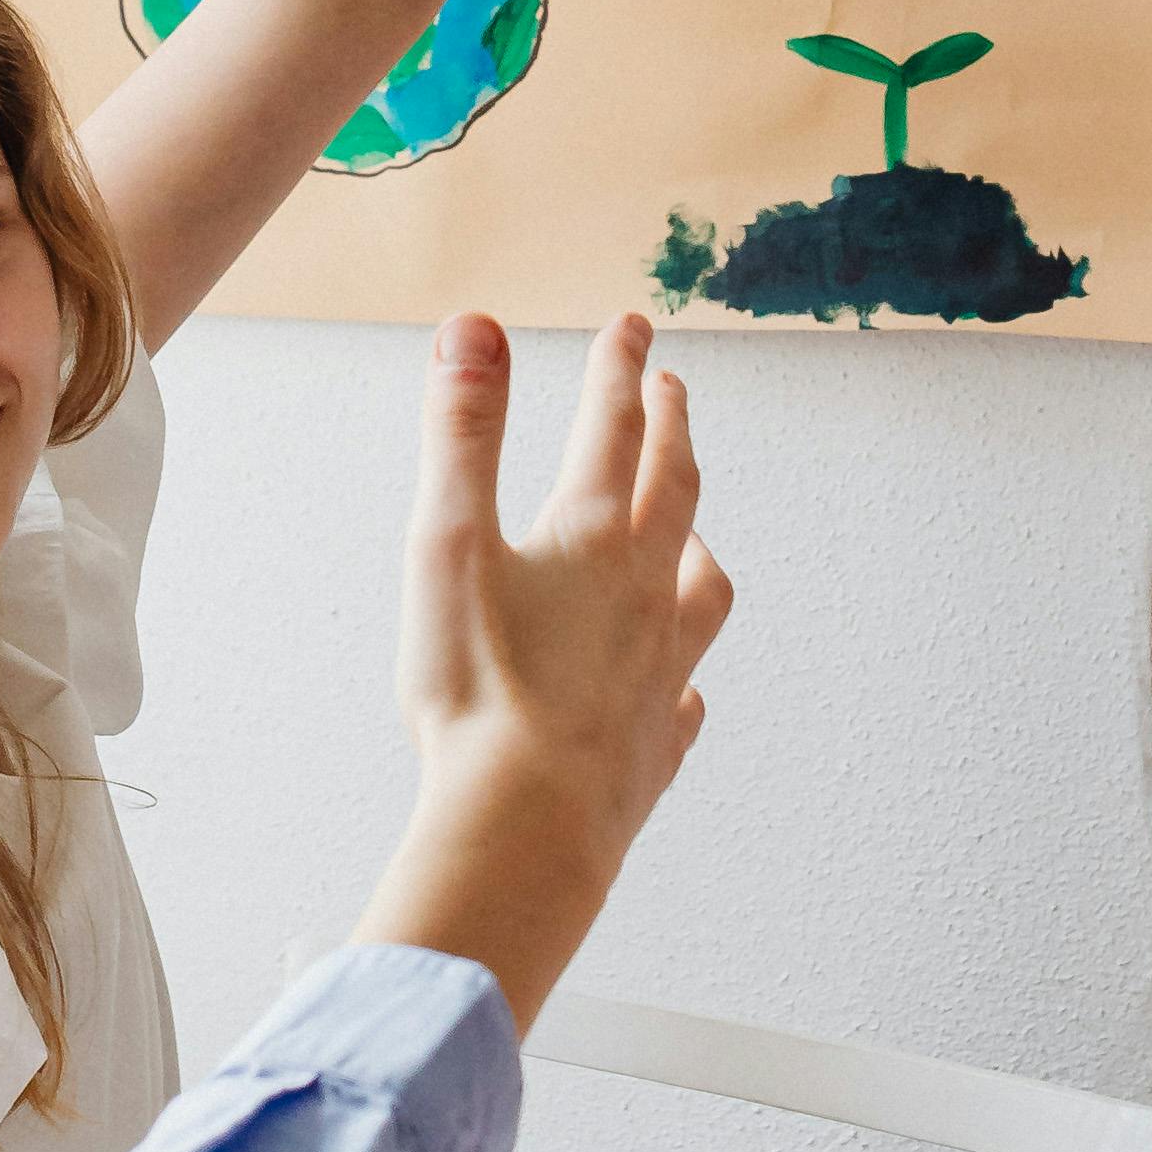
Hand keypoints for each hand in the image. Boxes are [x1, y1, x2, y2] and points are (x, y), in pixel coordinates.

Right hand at [355, 311, 729, 1033]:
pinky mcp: (655, 745)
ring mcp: (662, 671)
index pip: (614, 427)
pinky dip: (682, 676)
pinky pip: (684, 698)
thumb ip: (461, 433)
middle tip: (673, 392)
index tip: (633, 325)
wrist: (527, 825)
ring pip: (702, 592)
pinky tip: (677, 684)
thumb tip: (473, 328)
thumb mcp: (448, 543)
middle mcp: (647, 594)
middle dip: (671, 430)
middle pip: (675, 492)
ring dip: (697, 546)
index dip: (619, 368)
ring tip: (694, 537)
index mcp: (595, 537)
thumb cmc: (479, 689)